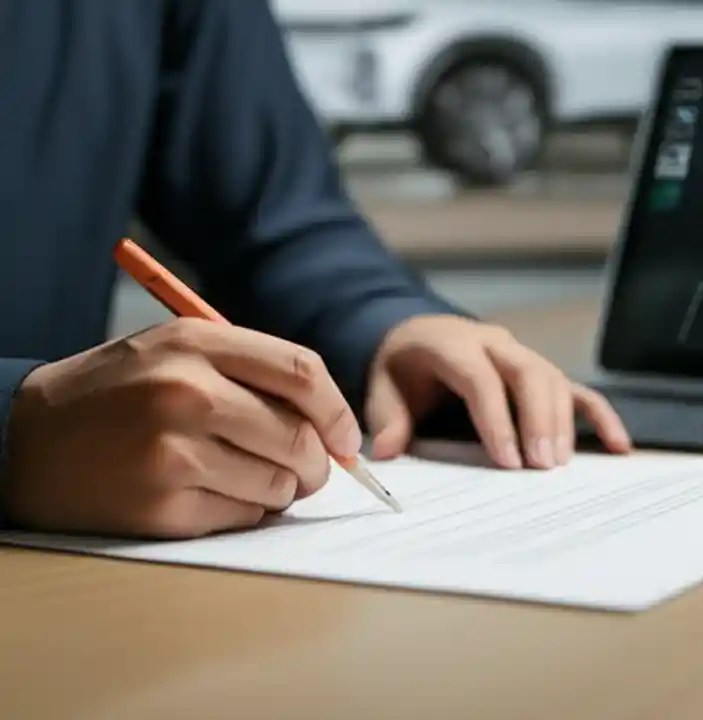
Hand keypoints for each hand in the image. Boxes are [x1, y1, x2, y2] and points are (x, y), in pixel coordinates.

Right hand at [2, 319, 361, 538]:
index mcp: (195, 343)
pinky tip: (205, 494)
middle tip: (303, 470)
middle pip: (300, 436)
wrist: (23, 442)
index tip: (345, 439)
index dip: (337, 411)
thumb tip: (331, 426)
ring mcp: (173, 452)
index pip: (302, 372)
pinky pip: (245, 516)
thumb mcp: (175, 352)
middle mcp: (187, 393)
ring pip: (280, 484)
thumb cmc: (115, 396)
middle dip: (316, 463)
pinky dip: (243, 512)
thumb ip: (252, 374)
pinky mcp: (162, 506)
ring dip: (278, 490)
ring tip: (239, 476)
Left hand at [364, 315, 630, 468]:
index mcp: (454, 343)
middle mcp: (496, 344)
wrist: (419, 336)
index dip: (495, 418)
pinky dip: (600, 416)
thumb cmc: (404, 367)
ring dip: (562, 423)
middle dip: (539, 420)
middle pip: (529, 374)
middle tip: (543, 466)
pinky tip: (619, 445)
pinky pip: (577, 391)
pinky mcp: (542, 373)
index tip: (507, 460)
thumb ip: (388, 419)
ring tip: (559, 465)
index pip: (481, 378)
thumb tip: (387, 452)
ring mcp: (524, 355)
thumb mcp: (383, 388)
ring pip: (555, 380)